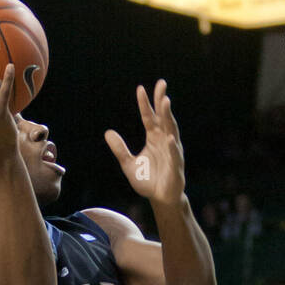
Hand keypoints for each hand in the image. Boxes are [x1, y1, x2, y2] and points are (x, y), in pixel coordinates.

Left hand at [104, 80, 184, 205]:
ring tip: (165, 101)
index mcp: (154, 138)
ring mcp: (172, 152)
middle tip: (161, 84)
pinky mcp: (176, 167)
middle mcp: (164, 141)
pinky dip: (171, 146)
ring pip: (171, 130)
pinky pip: (174, 155)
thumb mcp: (128, 164)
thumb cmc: (148, 180)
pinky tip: (168, 137)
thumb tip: (108, 132)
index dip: (144, 103)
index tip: (140, 88)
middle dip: (161, 101)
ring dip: (168, 116)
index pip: (149, 117)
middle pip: (163, 117)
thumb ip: (119, 149)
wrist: (160, 199)